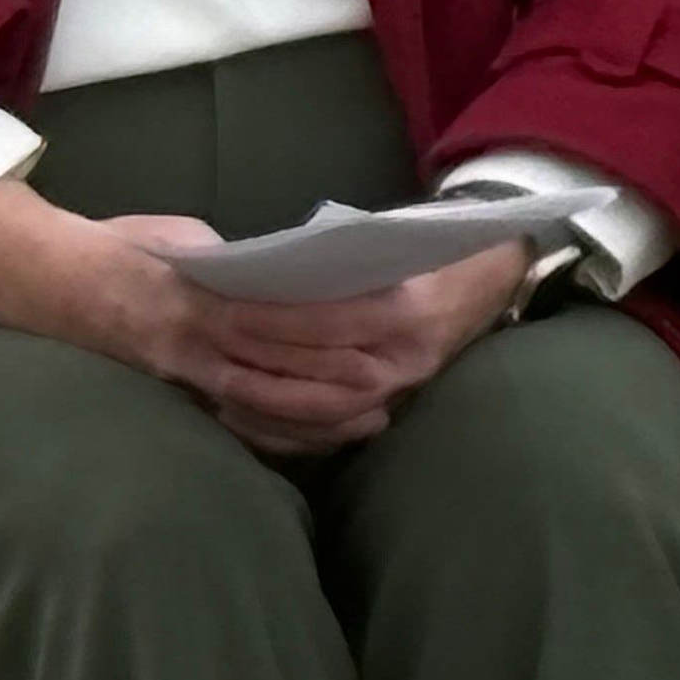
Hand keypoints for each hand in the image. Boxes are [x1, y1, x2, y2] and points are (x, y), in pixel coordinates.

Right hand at [0, 183, 523, 456]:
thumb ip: (229, 260)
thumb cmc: (118, 248)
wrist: (47, 284)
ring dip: (322, 412)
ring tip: (376, 411)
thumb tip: (280, 274)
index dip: (332, 318)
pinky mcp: (178, 398)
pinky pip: (238, 424)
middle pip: (279, 366)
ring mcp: (184, 377)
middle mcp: (192, 343)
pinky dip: (284, 432)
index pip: (277, 311)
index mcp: (194, 293)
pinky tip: (324, 431)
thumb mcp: (175, 235)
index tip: (380, 313)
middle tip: (396, 374)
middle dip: (339, 373)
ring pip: (264, 404)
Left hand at [190, 243, 529, 454]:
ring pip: (328, 413)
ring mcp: (399, 392)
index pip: (330, 321)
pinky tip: (242, 416)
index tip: (225, 309)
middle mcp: (404, 360)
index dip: (275, 319)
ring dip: (268, 405)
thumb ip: (327, 259)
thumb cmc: (414, 255)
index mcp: (403, 312)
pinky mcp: (390, 410)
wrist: (470, 290)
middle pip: (326, 376)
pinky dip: (286, 431)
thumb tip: (252, 264)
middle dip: (263, 366)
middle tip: (210, 351)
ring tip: (216, 386)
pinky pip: (333, 433)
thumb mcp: (380, 246)